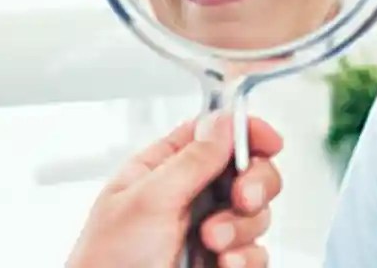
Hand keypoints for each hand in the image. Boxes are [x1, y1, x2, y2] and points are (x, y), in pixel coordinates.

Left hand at [65, 113, 283, 267]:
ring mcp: (208, 231)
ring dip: (242, 227)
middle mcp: (189, 197)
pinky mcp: (222, 263)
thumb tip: (224, 123)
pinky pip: (257, 252)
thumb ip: (191, 160)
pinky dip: (246, 258)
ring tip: (212, 243)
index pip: (212, 133)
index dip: (244, 131)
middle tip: (242, 198)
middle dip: (253, 183)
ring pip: (256, 213)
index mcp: (163, 169)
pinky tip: (224, 265)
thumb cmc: (108, 263)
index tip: (268, 142)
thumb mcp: (147, 201)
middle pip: (247, 170)